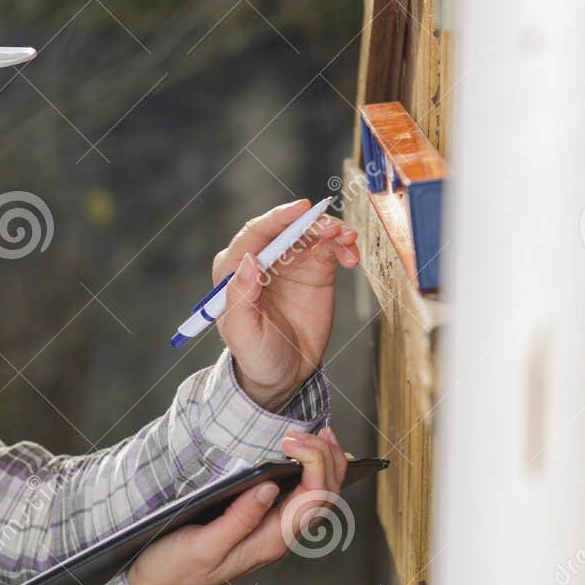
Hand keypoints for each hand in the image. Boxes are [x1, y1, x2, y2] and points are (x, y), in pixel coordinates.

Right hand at [124, 425, 349, 584]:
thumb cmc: (176, 570)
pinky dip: (308, 474)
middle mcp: (277, 538)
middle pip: (325, 497)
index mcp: (270, 542)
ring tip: (321, 435)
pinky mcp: (258, 526)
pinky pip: (297, 500)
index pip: (313, 499)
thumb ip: (239, 519)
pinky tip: (300, 458)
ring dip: (325, 465)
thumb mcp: (204, 545)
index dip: (313, 463)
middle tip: (312, 429)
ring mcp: (270, 533)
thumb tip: (269, 487)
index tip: (289, 440)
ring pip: (316, 498)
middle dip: (328, 459)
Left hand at [212, 199, 359, 410]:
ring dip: (330, 230)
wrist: (285, 375)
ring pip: (310, 234)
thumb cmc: (256, 355)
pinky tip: (350, 257)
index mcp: (234, 271)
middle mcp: (261, 261)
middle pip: (285, 228)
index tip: (300, 209)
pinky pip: (329, 249)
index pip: (255, 235)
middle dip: (309, 222)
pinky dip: (342, 246)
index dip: (278, 218)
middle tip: (332, 228)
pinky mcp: (314, 271)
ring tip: (347, 240)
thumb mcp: (242, 333)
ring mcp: (289, 264)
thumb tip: (249, 261)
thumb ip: (240, 298)